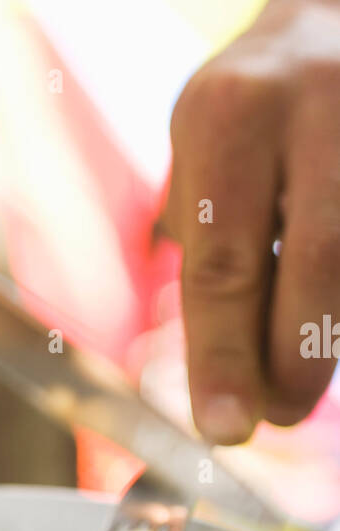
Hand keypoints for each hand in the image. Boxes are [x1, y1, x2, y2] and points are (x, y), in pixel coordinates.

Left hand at [166, 0, 339, 443]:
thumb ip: (204, 239)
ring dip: (330, 343)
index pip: (222, 263)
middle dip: (292, 364)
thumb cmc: (254, 101)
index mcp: (228, 115)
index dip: (222, 357)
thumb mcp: (202, 144)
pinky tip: (325, 324)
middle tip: (273, 414)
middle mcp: (312, 109)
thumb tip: (205, 365)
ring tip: (298, 385)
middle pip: (313, 270)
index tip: (222, 428)